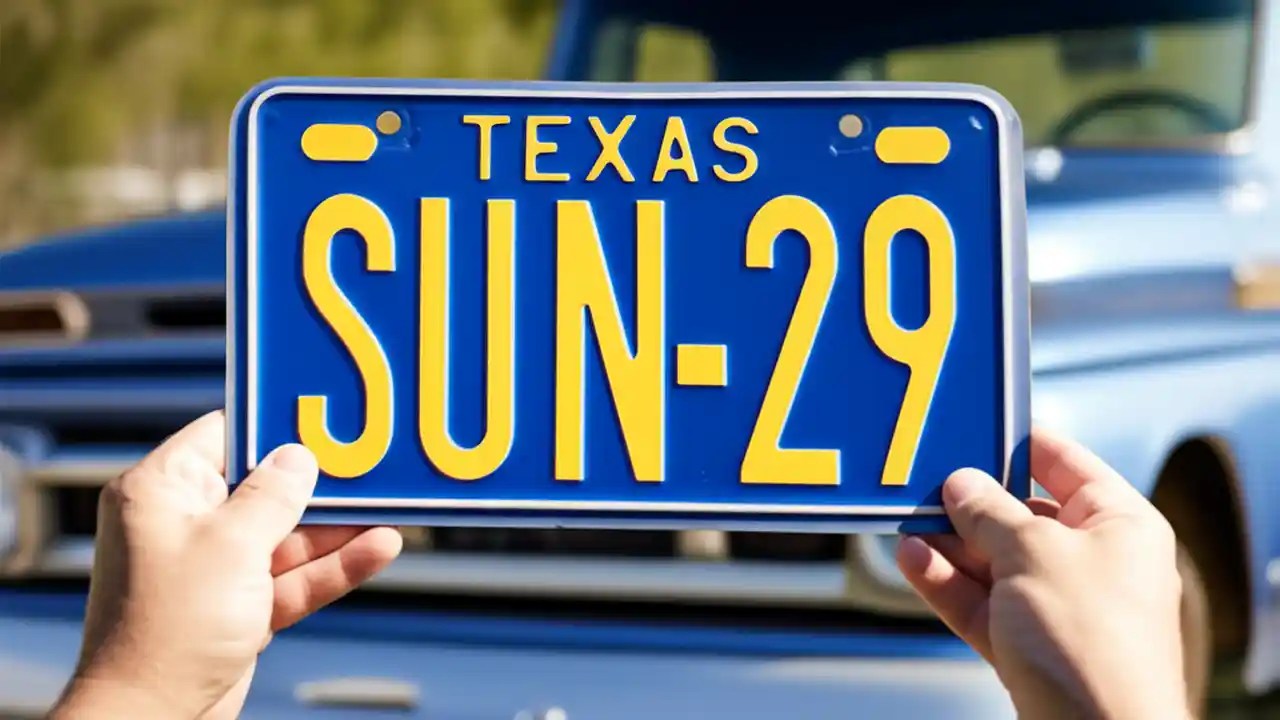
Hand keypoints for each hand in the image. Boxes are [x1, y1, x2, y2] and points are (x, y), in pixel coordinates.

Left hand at [49, 410, 402, 719]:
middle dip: (318, 484)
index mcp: (160, 493)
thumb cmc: (170, 629)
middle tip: (368, 468)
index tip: (321, 420)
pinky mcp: (237, 608)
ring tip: (389, 509)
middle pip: (263, 488)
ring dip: (336, 528)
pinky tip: (377, 549)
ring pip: (286, 536)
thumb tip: (298, 457)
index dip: (272, 427)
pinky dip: (331, 567)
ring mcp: (213, 569)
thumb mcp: (231, 545)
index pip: (222, 436)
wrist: (154, 718)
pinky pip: (291, 576)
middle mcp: (184, 525)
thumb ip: (273, 495)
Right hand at [897, 428, 1189, 719]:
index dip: (1016, 444)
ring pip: (992, 560)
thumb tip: (962, 483)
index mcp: (1120, 525)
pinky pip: (980, 601)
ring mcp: (1059, 606)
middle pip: (1019, 514)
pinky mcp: (1028, 645)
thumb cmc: (1094, 646)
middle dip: (968, 502)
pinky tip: (913, 560)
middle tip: (924, 484)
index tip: (972, 430)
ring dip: (948, 543)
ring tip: (905, 521)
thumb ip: (990, 512)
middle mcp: (1094, 561)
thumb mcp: (1033, 553)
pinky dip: (946, 581)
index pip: (1065, 464)